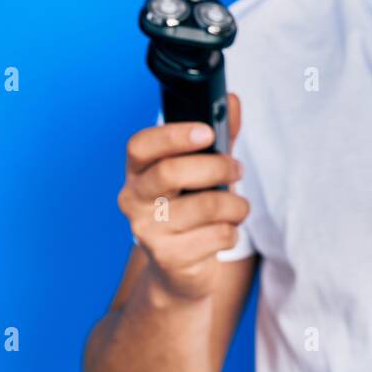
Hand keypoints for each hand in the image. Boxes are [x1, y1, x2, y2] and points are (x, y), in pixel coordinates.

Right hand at [117, 93, 249, 299]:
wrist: (180, 270)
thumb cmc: (192, 209)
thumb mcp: (204, 170)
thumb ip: (220, 135)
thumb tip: (234, 100)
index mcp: (138, 172)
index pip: (140, 146)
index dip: (173, 135)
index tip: (207, 131)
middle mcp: (134, 200)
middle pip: (172, 172)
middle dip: (217, 167)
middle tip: (237, 169)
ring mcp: (147, 231)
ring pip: (205, 206)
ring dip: (235, 204)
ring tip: (238, 207)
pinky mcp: (168, 258)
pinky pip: (217, 236)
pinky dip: (232, 231)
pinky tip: (225, 232)